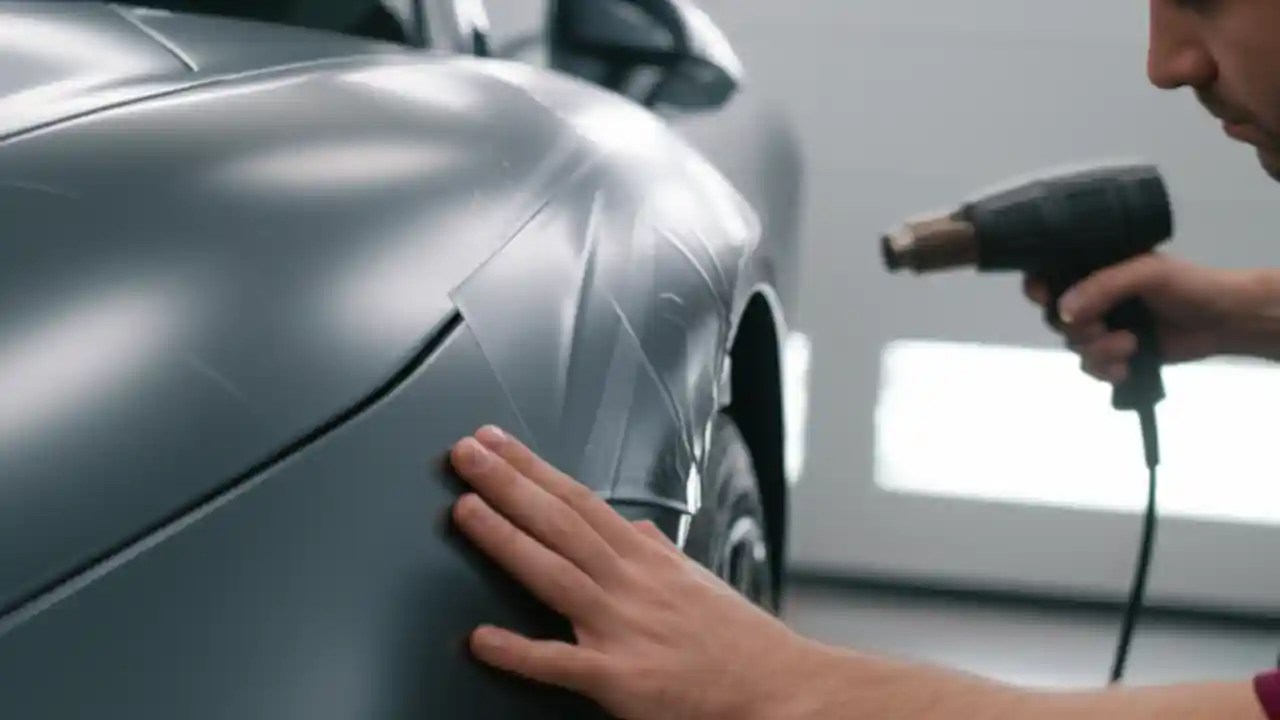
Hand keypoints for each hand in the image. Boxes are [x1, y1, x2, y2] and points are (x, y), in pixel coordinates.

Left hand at [445, 427, 1268, 719]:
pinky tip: (480, 637)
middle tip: (464, 452)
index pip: (576, 498)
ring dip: (505, 537)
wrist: (782, 691)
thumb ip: (656, 551)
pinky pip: (561, 662)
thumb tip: (629, 526)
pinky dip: (519, 650)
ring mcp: (623, 626)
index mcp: (644, 558)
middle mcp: (630, 582)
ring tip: (463, 508)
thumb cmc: (739, 641)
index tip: (496, 442)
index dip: (530, 468)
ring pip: (553, 572)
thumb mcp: (696, 580)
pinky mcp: (621, 678)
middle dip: (507, 482)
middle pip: (558, 520)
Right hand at [1024, 253, 1278, 382]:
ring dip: (1099, 351)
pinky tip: (1126, 367)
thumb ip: (1103, 286)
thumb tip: (1064, 311)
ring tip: (1129, 346)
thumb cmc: (1189, 286)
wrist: (1224, 320)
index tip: (1045, 298)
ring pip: (1074, 347)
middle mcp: (1094, 298)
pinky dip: (1105, 370)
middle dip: (1077, 328)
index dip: (1039, 288)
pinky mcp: (1116, 355)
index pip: (1050, 275)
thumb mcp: (1146, 272)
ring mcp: (1104, 327)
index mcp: (1096, 269)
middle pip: (1056, 318)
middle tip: (1101, 326)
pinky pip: (1091, 368)